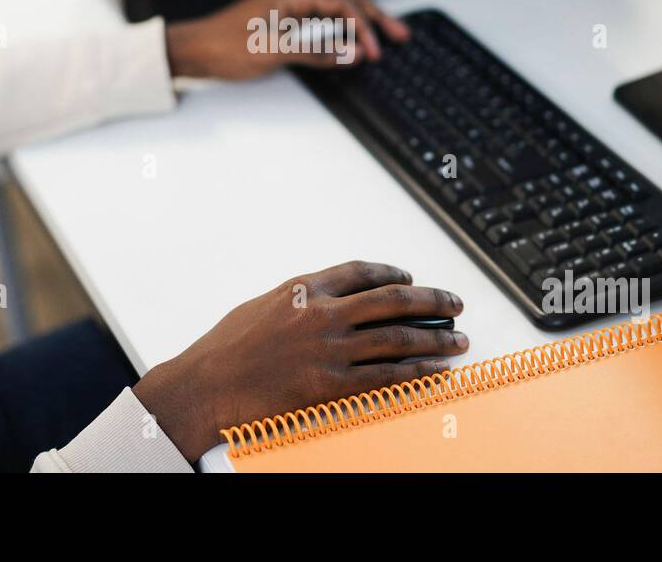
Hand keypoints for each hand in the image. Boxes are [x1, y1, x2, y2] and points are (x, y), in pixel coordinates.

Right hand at [132, 261, 466, 459]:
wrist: (203, 388)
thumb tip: (329, 300)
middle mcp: (322, 314)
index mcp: (304, 288)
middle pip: (393, 300)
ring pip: (398, 339)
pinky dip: (418, 374)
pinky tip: (436, 372)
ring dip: (435, 339)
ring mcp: (329, 350)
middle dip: (432, 301)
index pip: (362, 272)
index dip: (393, 273)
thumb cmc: (224, 350)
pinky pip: (387, 379)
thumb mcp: (262, 306)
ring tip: (458, 341)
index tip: (410, 278)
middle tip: (454, 304)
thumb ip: (299, 300)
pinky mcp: (330, 387)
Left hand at [164, 0, 409, 79]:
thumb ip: (317, 51)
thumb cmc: (226, 47)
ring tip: (385, 36)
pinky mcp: (284, 19)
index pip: (341, 4)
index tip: (374, 51)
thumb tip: (352, 53)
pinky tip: (352, 40)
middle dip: (374, 17)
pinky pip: (321, 18)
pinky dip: (341, 28)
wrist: (194, 50)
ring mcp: (289, 6)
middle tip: (400, 34)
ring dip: (360, 22)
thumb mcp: (275, 52)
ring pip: (335, 7)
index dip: (362, 27)